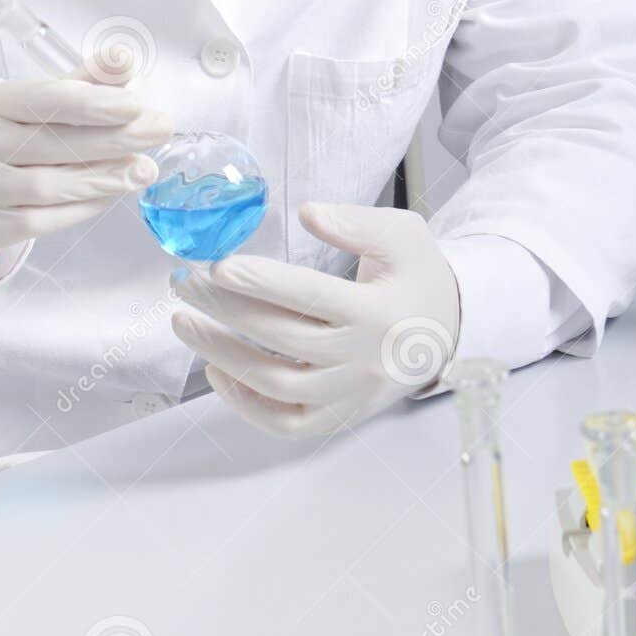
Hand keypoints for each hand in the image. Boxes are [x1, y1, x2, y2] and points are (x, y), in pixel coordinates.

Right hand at [0, 73, 172, 298]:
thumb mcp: (10, 108)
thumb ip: (67, 86)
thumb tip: (121, 60)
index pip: (39, 97)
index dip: (93, 101)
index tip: (136, 105)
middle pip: (49, 143)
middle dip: (113, 138)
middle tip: (157, 132)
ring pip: (47, 186)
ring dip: (104, 177)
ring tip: (143, 169)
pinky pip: (40, 221)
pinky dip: (81, 207)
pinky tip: (109, 195)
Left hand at [169, 202, 459, 437]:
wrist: (450, 333)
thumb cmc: (418, 276)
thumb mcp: (403, 235)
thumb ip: (356, 223)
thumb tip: (307, 213)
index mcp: (380, 312)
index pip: (313, 298)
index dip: (263, 283)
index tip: (218, 266)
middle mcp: (365, 359)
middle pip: (283, 340)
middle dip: (226, 310)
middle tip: (186, 283)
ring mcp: (351, 394)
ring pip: (276, 386)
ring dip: (223, 355)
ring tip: (186, 322)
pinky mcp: (340, 415)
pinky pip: (286, 422)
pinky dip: (246, 404)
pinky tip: (217, 370)